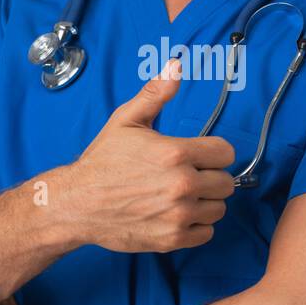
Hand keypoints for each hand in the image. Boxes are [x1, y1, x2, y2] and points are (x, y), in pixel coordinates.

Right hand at [58, 59, 235, 253]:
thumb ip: (156, 94)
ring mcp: (179, 215)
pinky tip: (178, 213)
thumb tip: (176, 66)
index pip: (226, 153)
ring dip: (206, 202)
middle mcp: (182, 185)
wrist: (78, 204)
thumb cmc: (102, 162)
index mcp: (176, 153)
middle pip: (226, 182)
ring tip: (183, 195)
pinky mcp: (173, 238)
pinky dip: (197, 225)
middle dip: (211, 176)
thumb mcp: (126, 121)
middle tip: (190, 175)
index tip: (201, 155)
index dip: (214, 151)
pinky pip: (206, 233)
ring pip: (219, 209)